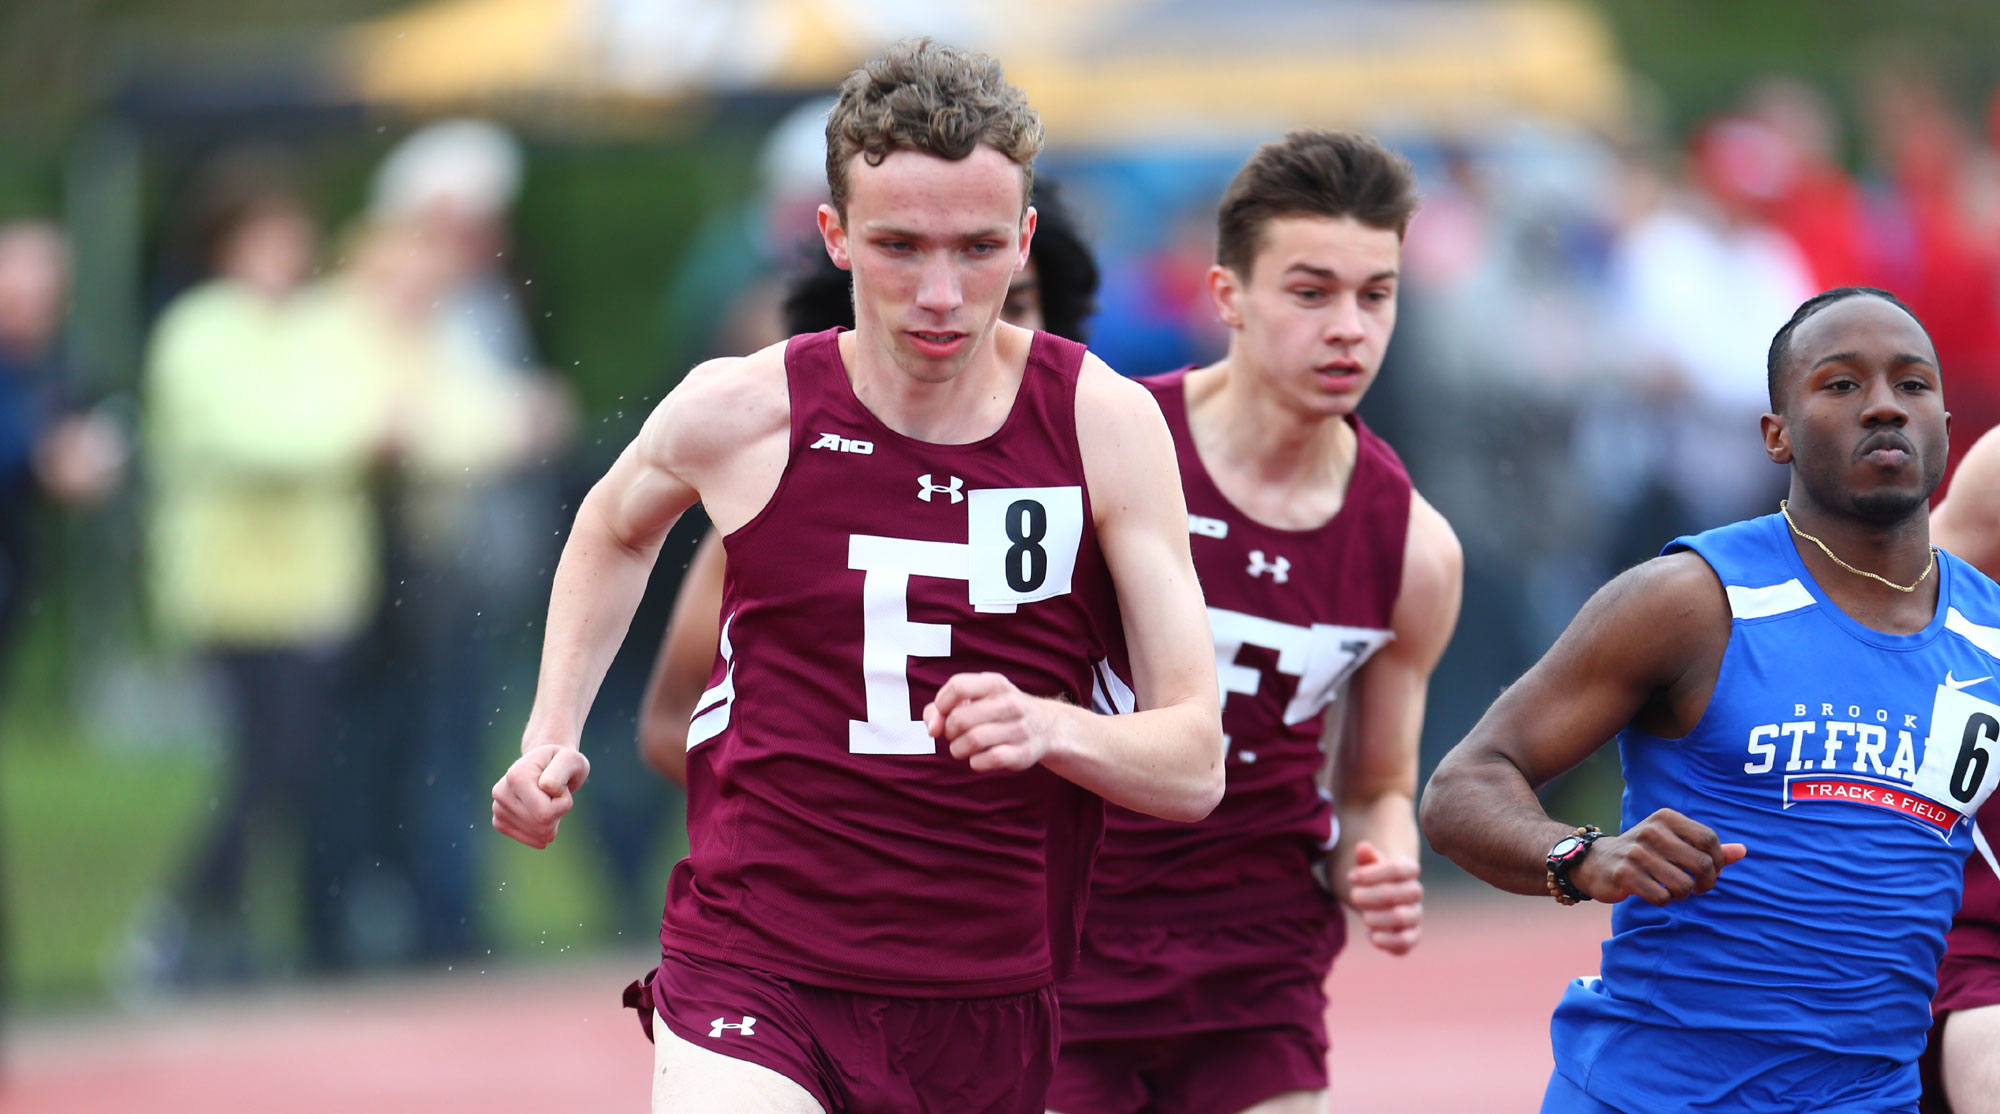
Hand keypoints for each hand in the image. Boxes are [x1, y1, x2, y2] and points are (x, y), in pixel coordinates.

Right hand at [491, 744, 590, 848]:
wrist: (545, 766)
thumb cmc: (562, 763)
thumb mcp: (571, 759)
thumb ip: (563, 768)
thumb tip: (546, 787)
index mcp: (516, 776)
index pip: (545, 813)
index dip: (564, 802)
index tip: (560, 785)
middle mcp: (501, 793)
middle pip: (542, 826)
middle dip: (559, 813)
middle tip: (555, 794)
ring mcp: (498, 809)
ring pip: (540, 835)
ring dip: (553, 820)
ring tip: (547, 800)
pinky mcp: (499, 822)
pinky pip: (533, 840)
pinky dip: (545, 830)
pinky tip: (540, 812)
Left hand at [923, 672, 1054, 772]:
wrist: (1045, 726)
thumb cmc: (996, 711)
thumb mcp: (975, 698)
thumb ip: (942, 708)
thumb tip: (932, 728)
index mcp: (996, 683)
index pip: (957, 686)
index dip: (941, 703)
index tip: (944, 714)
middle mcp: (1010, 703)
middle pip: (959, 718)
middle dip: (948, 731)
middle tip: (954, 735)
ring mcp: (1019, 728)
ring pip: (971, 741)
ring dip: (957, 749)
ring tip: (961, 748)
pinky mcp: (1023, 753)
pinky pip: (988, 760)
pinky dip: (975, 762)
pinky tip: (978, 759)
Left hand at [1345, 840, 1422, 954]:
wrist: (1375, 900)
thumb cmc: (1371, 880)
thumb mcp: (1366, 866)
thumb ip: (1365, 858)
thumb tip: (1363, 846)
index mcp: (1408, 871)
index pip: (1399, 869)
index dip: (1373, 873)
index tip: (1350, 877)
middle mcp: (1416, 893)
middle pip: (1407, 892)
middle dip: (1376, 895)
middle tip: (1354, 896)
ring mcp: (1415, 915)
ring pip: (1405, 918)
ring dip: (1381, 919)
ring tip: (1364, 918)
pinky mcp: (1411, 936)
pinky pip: (1406, 943)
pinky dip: (1387, 942)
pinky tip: (1370, 935)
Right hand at [1569, 808, 1746, 905]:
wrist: (1594, 861)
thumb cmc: (1643, 853)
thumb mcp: (1673, 843)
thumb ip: (1706, 848)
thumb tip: (1743, 851)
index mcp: (1666, 818)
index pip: (1709, 840)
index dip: (1718, 862)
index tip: (1712, 873)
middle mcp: (1651, 831)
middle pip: (1701, 864)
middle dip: (1706, 883)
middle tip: (1698, 888)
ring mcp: (1636, 853)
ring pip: (1683, 885)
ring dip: (1683, 895)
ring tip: (1675, 892)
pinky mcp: (1624, 874)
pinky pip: (1661, 897)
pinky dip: (1664, 901)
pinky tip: (1656, 894)